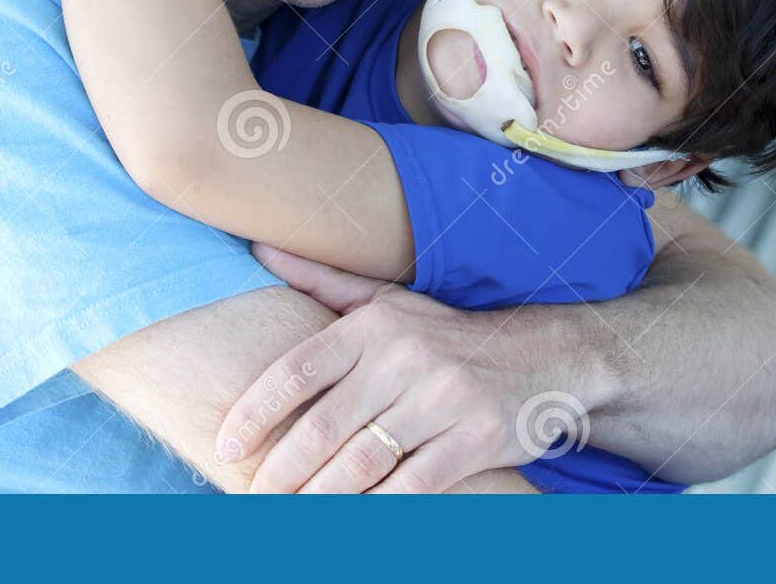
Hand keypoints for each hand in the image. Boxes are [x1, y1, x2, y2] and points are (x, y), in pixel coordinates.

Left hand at [216, 244, 578, 492]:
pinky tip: (349, 525)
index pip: (298, 370)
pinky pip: (411, 487)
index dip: (255, 412)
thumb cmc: (451, 335)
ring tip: (287, 520)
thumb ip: (324, 283)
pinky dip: (374, 512)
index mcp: (375, 326)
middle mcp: (405, 358)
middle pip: (322, 426)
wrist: (549, 355)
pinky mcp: (474, 439)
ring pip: (360, 463)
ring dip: (317, 500)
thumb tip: (260, 250)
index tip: (227, 445)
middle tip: (254, 499)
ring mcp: (442, 400)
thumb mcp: (390, 301)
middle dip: (279, 472)